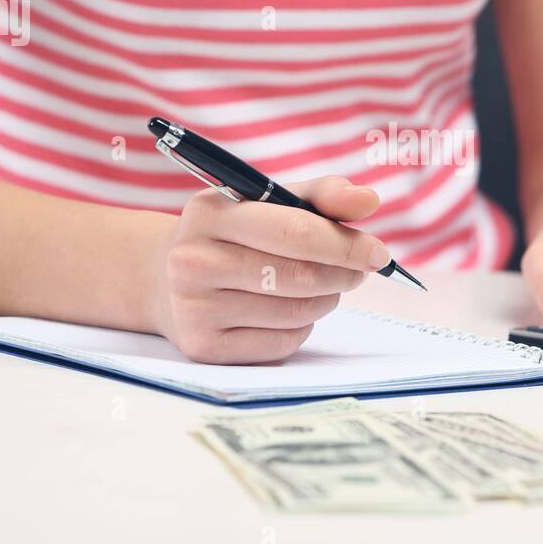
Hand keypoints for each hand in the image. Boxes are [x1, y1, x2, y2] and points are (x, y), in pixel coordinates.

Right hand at [149, 176, 388, 363]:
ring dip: (326, 300)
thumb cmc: (233, 234)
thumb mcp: (266, 202)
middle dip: (342, 274)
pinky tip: (291, 311)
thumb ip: (321, 196)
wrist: (163, 278)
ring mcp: (194, 308)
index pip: (294, 231)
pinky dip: (302, 327)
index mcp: (210, 213)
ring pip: (294, 312)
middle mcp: (193, 261)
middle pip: (298, 277)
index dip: (345, 244)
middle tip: (359, 271)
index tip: (379, 253)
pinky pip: (281, 342)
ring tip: (323, 286)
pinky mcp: (203, 347)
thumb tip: (370, 201)